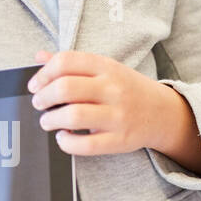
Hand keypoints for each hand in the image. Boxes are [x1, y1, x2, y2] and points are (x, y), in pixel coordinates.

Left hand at [28, 50, 188, 156]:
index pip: (66, 61)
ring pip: (72, 116)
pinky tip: (64, 137)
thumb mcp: (107, 70)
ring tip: (49, 121)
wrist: (165, 113)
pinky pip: (85, 145)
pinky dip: (66, 143)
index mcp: (108, 68)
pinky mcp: (120, 140)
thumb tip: (40, 55)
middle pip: (65, 88)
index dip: (43, 73)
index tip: (36, 85)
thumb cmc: (128, 90)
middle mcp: (114, 89)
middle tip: (40, 104)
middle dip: (42, 98)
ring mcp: (119, 115)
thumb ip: (74, 63)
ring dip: (50, 121)